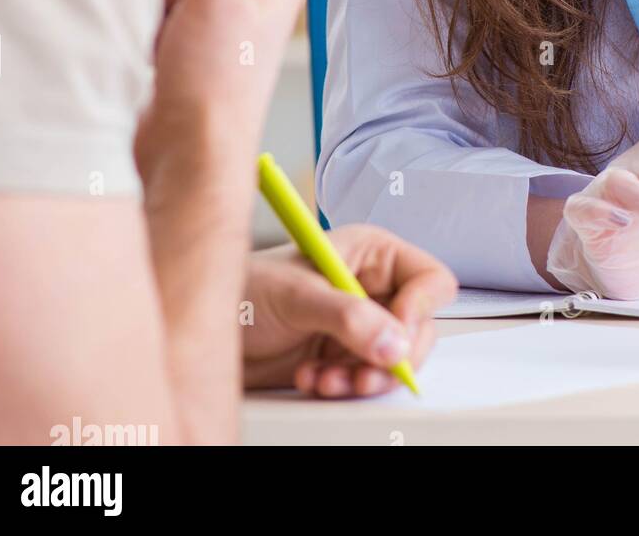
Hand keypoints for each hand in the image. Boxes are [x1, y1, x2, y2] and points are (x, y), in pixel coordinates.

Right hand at [137, 0, 306, 179]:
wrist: (187, 150)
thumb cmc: (214, 85)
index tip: (199, 0)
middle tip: (184, 25)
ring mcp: (218, 9)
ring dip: (155, 3)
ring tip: (173, 41)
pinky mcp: (188, 30)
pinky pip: (151, 0)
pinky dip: (146, 21)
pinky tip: (160, 50)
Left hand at [242, 225, 457, 397]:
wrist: (209, 327)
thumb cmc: (246, 290)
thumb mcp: (297, 298)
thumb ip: (348, 318)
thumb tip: (396, 345)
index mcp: (373, 254)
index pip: (429, 280)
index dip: (419, 310)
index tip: (396, 338)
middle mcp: (373, 287)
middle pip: (419, 327)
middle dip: (392, 356)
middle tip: (363, 373)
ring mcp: (361, 324)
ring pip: (396, 359)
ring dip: (364, 377)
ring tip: (327, 378)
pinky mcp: (345, 355)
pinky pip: (367, 378)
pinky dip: (343, 386)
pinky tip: (312, 377)